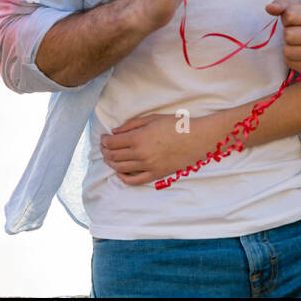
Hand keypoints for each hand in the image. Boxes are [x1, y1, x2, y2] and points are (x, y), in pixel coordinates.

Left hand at [100, 112, 219, 185]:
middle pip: (114, 156)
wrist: (196, 139)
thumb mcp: (152, 119)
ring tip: (109, 157)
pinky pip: (134, 181)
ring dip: (111, 163)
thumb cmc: (175, 125)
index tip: (103, 138)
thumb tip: (114, 132)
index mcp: (139, 138)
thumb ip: (131, 125)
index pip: (112, 143)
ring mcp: (148, 166)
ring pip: (121, 168)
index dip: (104, 141)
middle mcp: (141, 154)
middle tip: (103, 147)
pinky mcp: (156, 175)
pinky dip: (123, 178)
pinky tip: (120, 172)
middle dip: (105, 151)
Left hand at [265, 0, 300, 77]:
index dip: (286, 18)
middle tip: (294, 34)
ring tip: (296, 44)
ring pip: (288, 52)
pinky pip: (291, 64)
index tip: (293, 21)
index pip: (290, 16)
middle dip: (287, 34)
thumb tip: (270, 8)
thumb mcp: (296, 8)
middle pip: (289, 35)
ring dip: (287, 48)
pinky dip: (291, 60)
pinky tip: (299, 55)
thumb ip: (281, 5)